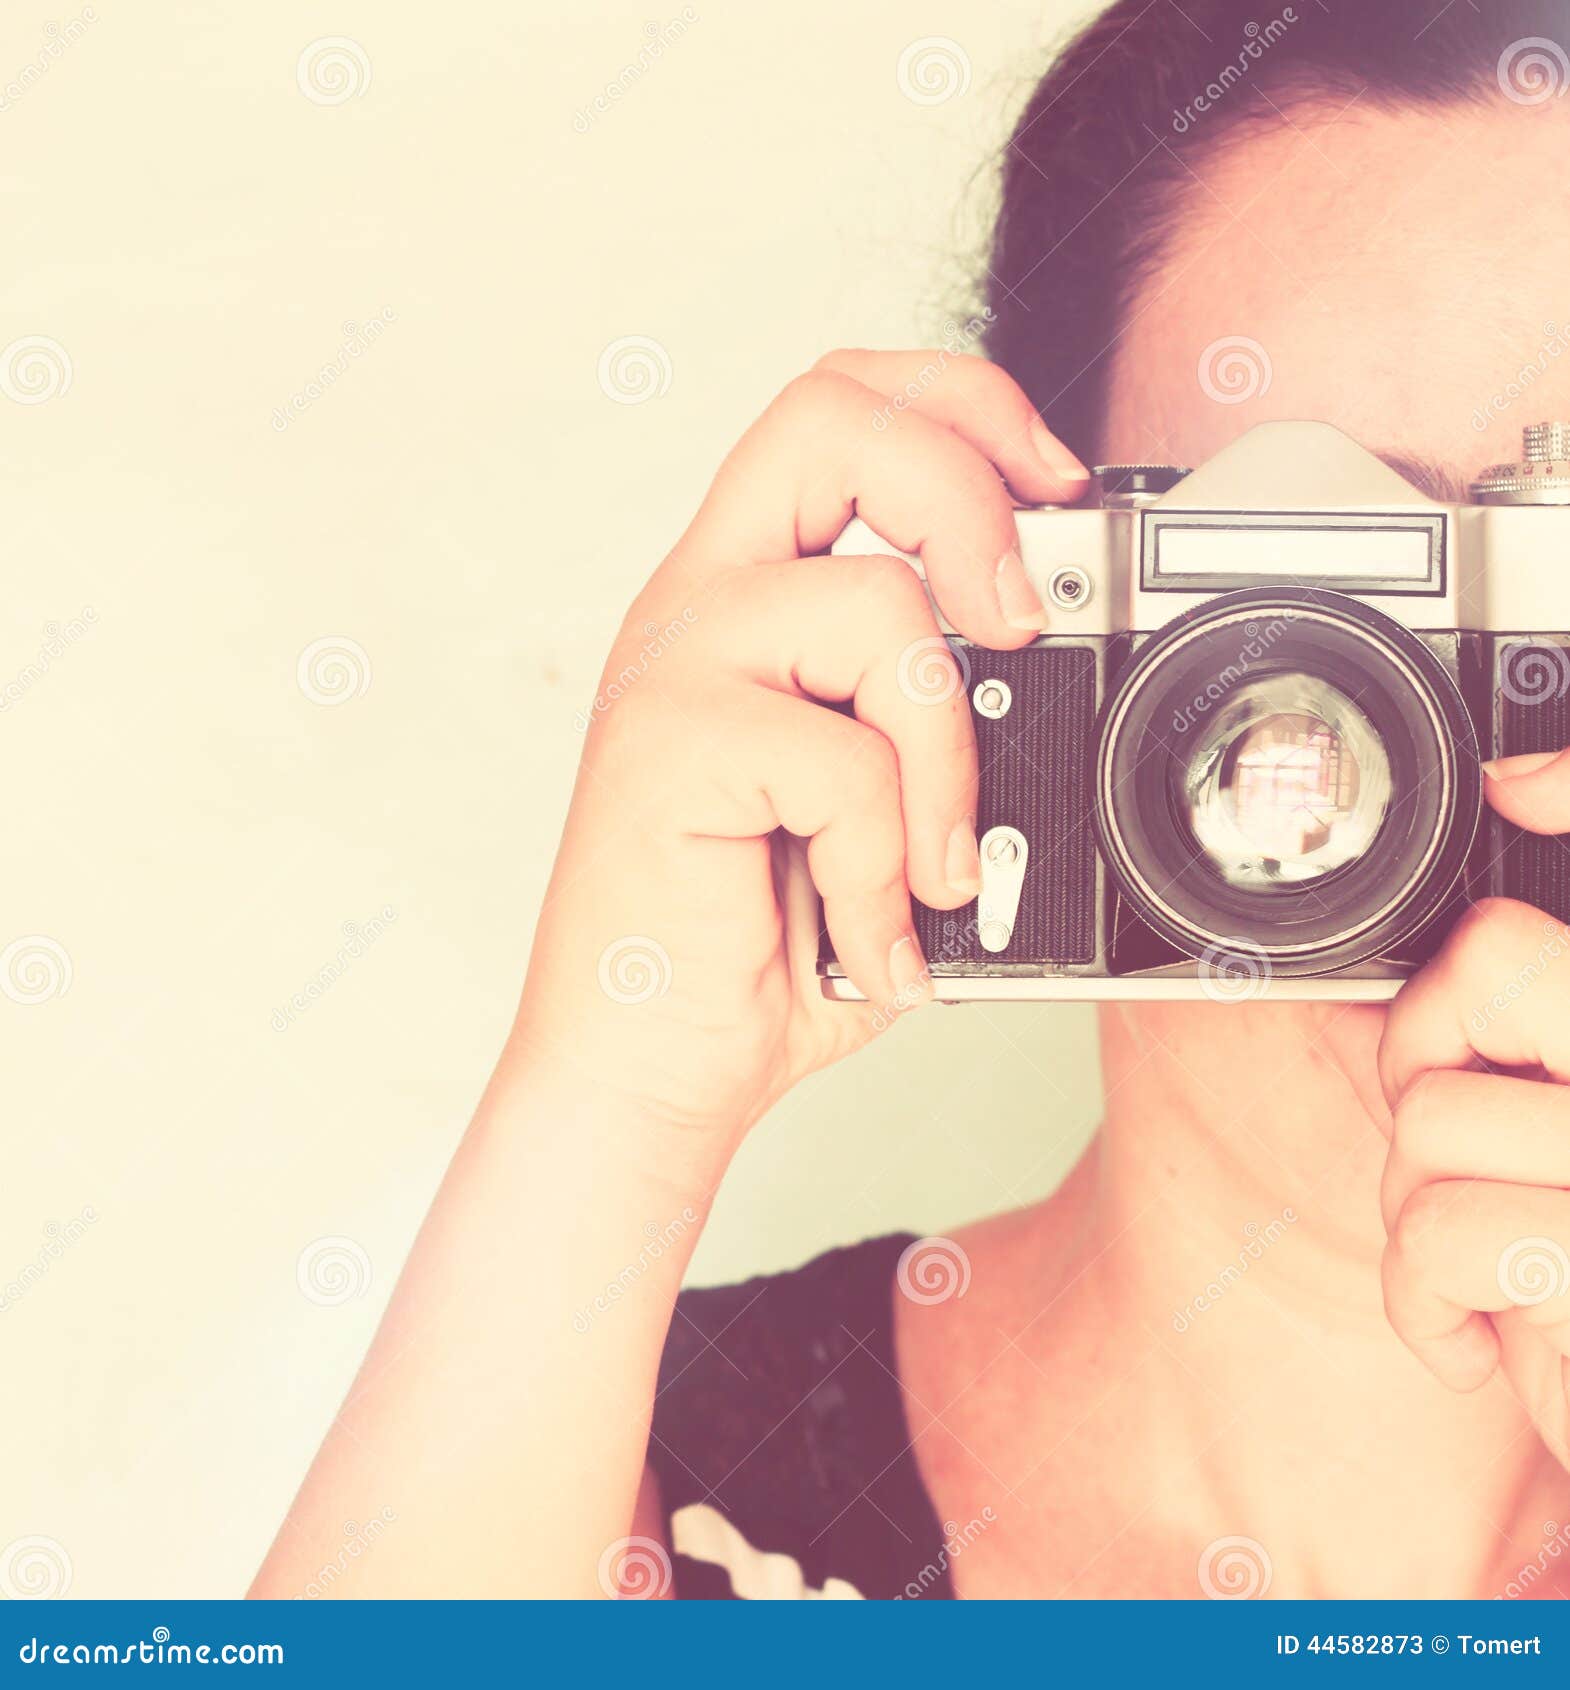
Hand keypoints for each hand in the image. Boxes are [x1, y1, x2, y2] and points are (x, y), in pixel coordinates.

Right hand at [510, 349, 1087, 1170]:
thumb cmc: (764, 943)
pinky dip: (888, 864)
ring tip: (931, 872)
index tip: (1054, 489)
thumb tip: (1053, 669)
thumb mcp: (877, 806)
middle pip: (831, 414)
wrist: (650, 1067)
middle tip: (1019, 621)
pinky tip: (870, 932)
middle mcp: (700, 602)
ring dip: (947, 762)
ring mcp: (674, 665)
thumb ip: (934, 720)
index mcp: (747, 595)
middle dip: (967, 495)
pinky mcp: (666, 746)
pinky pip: (845, 760)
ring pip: (879, 609)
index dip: (960, 410)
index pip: (838, 409)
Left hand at [1377, 748, 1569, 1469]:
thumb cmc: (1562, 1280)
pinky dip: (1429, 1305)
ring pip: (1433, 1116)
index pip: (1560, 898)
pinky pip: (1443, 1232)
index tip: (1508, 775)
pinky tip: (1489, 1334)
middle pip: (1491, 962)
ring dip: (1421, 1211)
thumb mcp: (1549, 1129)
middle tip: (1462, 1133)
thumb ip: (1527, 997)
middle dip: (1424, 1056)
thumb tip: (1517, 782)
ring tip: (1499, 1263)